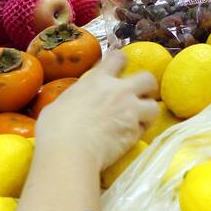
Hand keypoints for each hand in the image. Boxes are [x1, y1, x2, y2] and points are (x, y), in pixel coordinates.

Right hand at [34, 52, 158, 169]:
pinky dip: (139, 132)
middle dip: (147, 86)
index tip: (120, 68)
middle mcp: (119, 91)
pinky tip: (128, 138)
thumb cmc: (55, 129)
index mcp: (97, 80)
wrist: (69, 151)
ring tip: (137, 120)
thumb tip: (75, 103)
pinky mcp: (136, 132)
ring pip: (154, 105)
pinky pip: (145, 129)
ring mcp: (131, 110)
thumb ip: (75, 98)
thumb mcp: (60, 104)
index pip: (118, 58)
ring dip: (148, 112)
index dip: (122, 62)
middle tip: (139, 96)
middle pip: (147, 78)